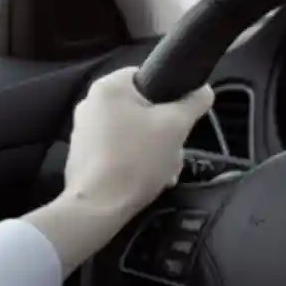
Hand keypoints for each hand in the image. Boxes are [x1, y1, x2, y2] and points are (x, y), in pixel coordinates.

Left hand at [26, 68, 213, 274]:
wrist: (98, 207)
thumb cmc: (137, 160)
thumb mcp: (176, 127)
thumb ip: (194, 102)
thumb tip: (203, 90)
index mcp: (109, 87)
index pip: (148, 77)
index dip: (171, 97)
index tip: (180, 120)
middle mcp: (90, 102)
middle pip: (142, 108)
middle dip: (164, 131)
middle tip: (174, 151)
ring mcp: (83, 130)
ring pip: (132, 132)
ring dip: (153, 149)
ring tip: (163, 172)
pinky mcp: (82, 155)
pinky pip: (117, 150)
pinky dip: (133, 161)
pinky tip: (145, 180)